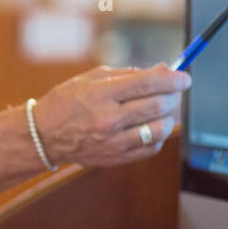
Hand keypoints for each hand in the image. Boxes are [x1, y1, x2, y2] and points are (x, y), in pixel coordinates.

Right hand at [32, 63, 190, 167]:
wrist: (43, 136)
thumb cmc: (66, 101)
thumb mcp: (91, 78)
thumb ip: (128, 73)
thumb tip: (162, 70)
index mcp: (101, 94)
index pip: (147, 83)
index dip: (172, 79)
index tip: (185, 77)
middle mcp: (108, 119)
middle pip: (157, 105)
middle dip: (173, 96)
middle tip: (173, 91)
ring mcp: (113, 141)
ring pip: (159, 129)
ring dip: (168, 117)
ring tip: (161, 109)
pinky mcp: (116, 158)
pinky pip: (151, 148)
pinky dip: (157, 135)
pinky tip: (150, 127)